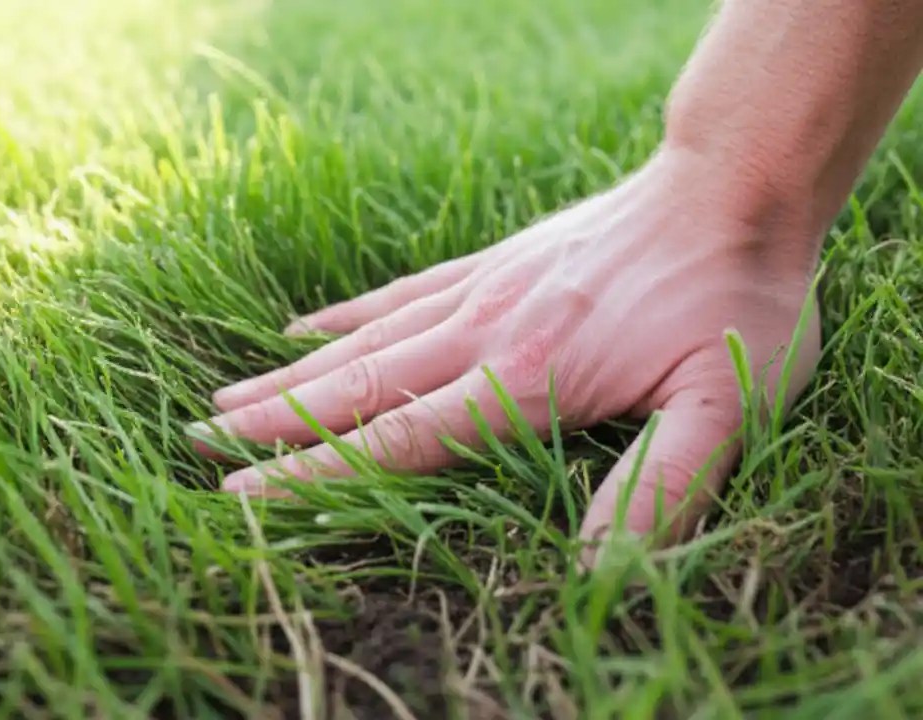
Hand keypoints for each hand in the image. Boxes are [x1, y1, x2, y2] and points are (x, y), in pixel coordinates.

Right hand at [191, 148, 821, 560]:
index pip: (397, 440)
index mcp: (525, 380)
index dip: (313, 474)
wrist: (731, 185)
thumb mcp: (728, 403)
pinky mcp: (489, 264)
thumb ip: (663, 487)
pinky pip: (399, 293)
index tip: (242, 496)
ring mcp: (478, 291)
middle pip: (355, 390)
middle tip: (196, 445)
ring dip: (287, 378)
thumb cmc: (736, 299)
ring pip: (362, 343)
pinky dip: (344, 316)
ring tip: (221, 400)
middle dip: (270, 424)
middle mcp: (482, 334)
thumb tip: (603, 571)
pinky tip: (301, 328)